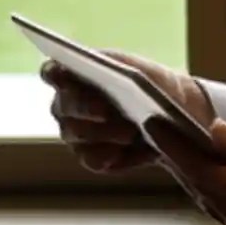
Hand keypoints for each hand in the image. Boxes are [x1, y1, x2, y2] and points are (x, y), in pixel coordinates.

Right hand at [41, 51, 213, 173]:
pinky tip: (127, 152)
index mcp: (73, 76)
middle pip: (64, 107)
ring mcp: (75, 134)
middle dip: (85, 108)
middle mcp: (66, 106)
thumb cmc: (153, 84)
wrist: (174, 113)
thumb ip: (122, 65)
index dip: (53, 73)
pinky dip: (112, 155)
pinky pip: (93, 159)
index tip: (64, 72)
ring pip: (78, 135)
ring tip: (131, 132)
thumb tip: (109, 72)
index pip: (51, 72)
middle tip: (106, 111)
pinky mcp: (92, 158)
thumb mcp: (144, 68)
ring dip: (106, 133)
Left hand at [146, 119, 225, 224]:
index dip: (171, 145)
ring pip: (212, 200)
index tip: (153, 125)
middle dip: (187, 160)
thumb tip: (215, 131)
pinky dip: (224, 193)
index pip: (193, 166)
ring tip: (202, 154)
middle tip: (173, 135)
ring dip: (207, 178)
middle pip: (199, 185)